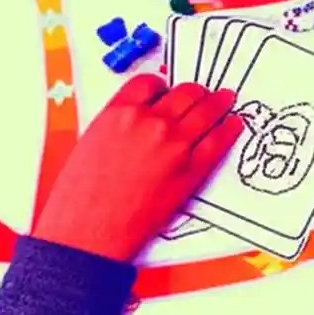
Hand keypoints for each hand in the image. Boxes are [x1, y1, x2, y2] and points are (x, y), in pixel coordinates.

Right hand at [31, 75, 243, 261]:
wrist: (87, 232)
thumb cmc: (80, 197)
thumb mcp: (90, 144)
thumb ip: (118, 126)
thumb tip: (137, 122)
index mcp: (119, 112)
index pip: (150, 83)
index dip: (162, 86)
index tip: (168, 91)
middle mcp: (149, 121)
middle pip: (184, 92)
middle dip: (195, 92)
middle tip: (203, 94)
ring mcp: (173, 144)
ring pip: (206, 110)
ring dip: (218, 102)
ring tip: (226, 100)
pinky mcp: (191, 169)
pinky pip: (218, 140)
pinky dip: (229, 129)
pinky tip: (233, 124)